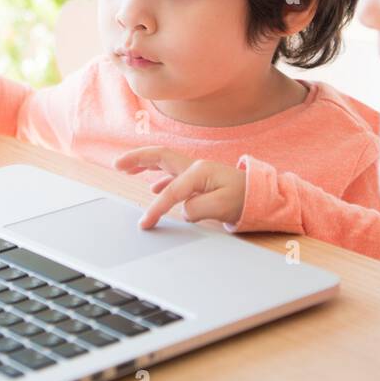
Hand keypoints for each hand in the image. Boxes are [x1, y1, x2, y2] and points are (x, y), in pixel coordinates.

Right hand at [114, 146, 246, 228]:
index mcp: (199, 172)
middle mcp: (195, 167)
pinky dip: (158, 177)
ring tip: (126, 168)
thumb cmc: (244, 199)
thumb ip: (198, 208)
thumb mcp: (222, 206)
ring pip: (164, 163)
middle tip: (118, 163)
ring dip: (144, 163)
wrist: (262, 195)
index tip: (144, 223)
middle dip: (137, 159)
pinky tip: (153, 186)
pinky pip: (172, 174)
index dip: (155, 208)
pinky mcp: (200, 179)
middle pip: (160, 157)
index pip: (170, 191)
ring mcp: (197, 171)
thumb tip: (182, 210)